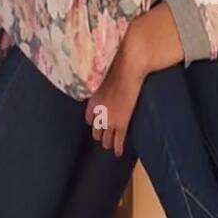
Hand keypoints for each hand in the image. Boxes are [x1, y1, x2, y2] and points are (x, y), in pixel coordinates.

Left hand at [84, 39, 145, 157]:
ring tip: (108, 146)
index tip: (95, 122)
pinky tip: (118, 152)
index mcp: (92, 99)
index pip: (89, 117)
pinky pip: (119, 138)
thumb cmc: (117, 65)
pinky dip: (118, 146)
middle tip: (101, 137)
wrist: (127, 67)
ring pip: (106, 135)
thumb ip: (100, 83)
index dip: (93, 120)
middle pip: (96, 127)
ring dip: (107, 141)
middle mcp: (98, 111)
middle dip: (98, 133)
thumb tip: (101, 81)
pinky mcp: (122, 121)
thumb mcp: (103, 76)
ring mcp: (109, 118)